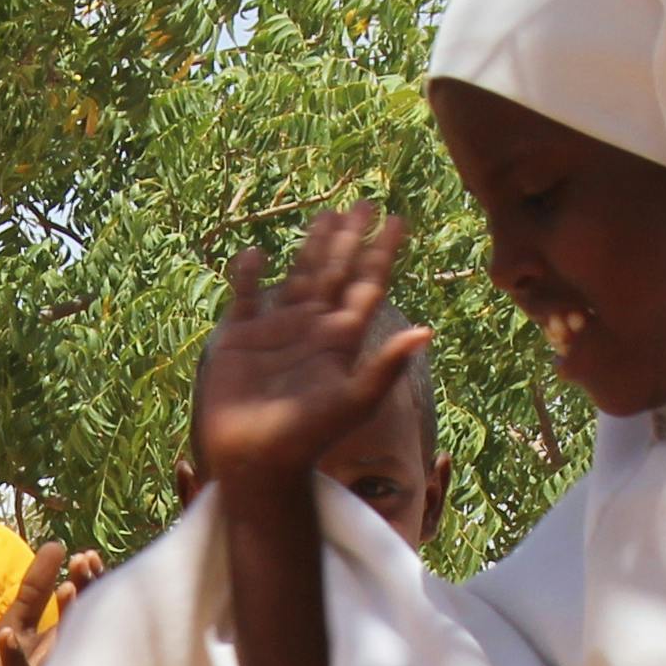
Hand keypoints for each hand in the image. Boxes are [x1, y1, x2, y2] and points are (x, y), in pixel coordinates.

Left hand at [0, 542, 100, 665]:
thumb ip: (33, 594)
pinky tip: (9, 638)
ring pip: (62, 648)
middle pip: (79, 621)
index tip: (83, 554)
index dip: (83, 580)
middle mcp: (53, 664)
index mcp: (53, 646)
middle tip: (89, 562)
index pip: (76, 607)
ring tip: (69, 588)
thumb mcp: (15, 633)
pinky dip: (14, 659)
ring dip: (67, 618)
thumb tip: (56, 547)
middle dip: (86, 591)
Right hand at [193, 205, 424, 496]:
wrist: (254, 461)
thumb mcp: (351, 402)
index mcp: (340, 340)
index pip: (367, 286)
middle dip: (349, 241)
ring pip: (298, 277)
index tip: (395, 220)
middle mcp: (311, 329)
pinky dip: (249, 274)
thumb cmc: (305, 438)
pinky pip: (245, 297)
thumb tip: (427, 331)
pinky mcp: (239, 339)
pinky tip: (257, 254)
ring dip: (312, 247)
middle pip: (335, 274)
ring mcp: (275, 331)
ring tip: (327, 215)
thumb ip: (385, 367)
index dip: (381, 254)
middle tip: (364, 204)